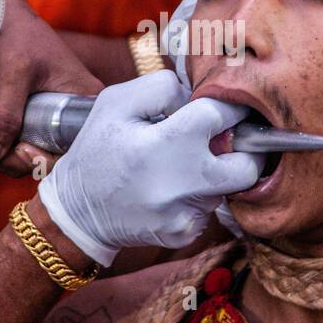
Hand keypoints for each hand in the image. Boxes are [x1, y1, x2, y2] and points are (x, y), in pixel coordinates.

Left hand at [0, 0, 101, 175]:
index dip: (41, 160)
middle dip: (6, 156)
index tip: (17, 148)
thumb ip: (5, 114)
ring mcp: (47, 124)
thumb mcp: (14, 71)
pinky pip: (11, 147)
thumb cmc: (18, 35)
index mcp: (84, 106)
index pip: (69, 151)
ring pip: (22, 157)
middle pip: (43, 160)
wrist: (1, 18)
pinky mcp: (27, 123)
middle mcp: (71, 121)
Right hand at [37, 70, 262, 265]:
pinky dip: (197, 197)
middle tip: (223, 142)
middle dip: (242, 151)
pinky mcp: (183, 234)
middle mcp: (180, 184)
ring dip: (213, 173)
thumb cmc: (96, 149)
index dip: (229, 108)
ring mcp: (184, 214)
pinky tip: (169, 190)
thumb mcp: (115, 102)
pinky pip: (209, 210)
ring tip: (179, 166)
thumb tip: (197, 97)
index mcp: (165, 144)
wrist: (76, 211)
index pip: (221, 117)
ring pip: (226, 187)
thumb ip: (162, 87)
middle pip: (247, 167)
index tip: (227, 108)